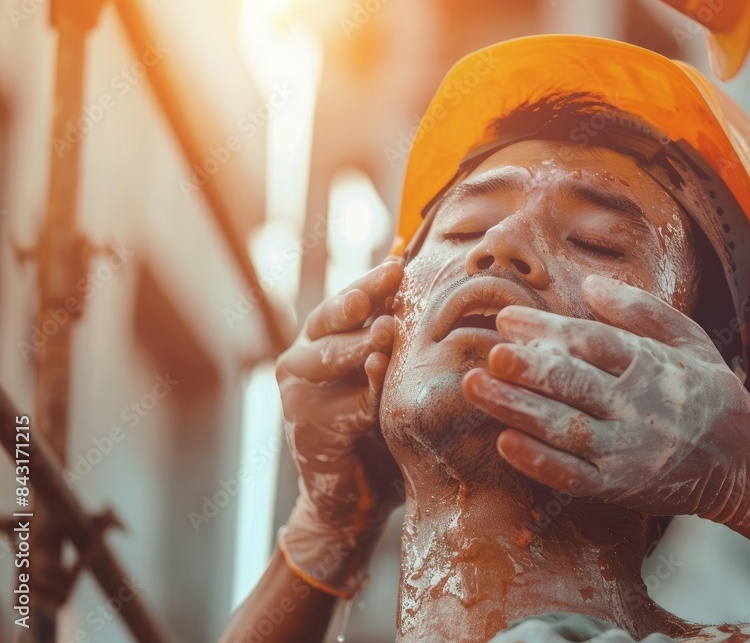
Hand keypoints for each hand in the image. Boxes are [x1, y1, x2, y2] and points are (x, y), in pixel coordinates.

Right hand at [276, 259, 404, 595]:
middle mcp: (303, 359)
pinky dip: (361, 394)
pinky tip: (378, 377)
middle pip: (327, 318)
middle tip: (384, 285)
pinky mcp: (304, 428)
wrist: (358, 499)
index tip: (401, 263)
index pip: (349, 301)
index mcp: (325, 339)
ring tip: (385, 332)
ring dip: (356, 344)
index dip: (373, 281)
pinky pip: (337, 406)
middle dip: (358, 300)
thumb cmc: (383, 429)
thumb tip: (439, 294)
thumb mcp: (394, 380)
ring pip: (324, 357)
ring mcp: (297, 394)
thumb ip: (401, 345)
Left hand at [463, 275, 749, 569]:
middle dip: (529, 368)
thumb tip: (589, 283)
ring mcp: (628, 451)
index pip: (593, 342)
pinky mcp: (619, 487)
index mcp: (652, 365)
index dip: (548, 329)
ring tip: (476, 388)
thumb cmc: (708, 392)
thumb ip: (640, 311)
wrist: (743, 463)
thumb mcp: (688, 341)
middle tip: (488, 354)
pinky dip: (539, 462)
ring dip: (518, 408)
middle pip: (575, 384)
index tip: (507, 319)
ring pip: (565, 429)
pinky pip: (574, 476)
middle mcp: (639, 407)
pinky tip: (505, 442)